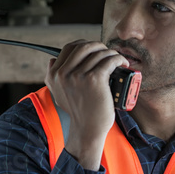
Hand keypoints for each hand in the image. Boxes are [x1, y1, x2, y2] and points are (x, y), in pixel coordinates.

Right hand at [45, 40, 129, 169]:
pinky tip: (122, 63)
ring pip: (99, 53)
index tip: (94, 49)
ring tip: (117, 59)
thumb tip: (52, 60)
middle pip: (84, 46)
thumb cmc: (78, 111)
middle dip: (99, 46)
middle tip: (108, 53)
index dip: (84, 44)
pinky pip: (109, 60)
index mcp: (55, 74)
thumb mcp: (57, 93)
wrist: (87, 129)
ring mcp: (79, 75)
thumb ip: (52, 77)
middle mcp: (64, 73)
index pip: (69, 47)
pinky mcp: (95, 79)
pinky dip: (118, 59)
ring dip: (111, 53)